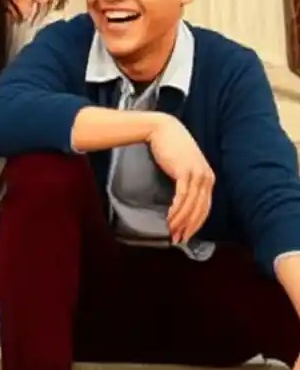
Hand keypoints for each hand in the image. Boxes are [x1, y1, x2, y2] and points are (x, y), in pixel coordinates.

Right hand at [147, 114, 214, 243]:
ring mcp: (197, 175)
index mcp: (208, 178)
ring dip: (181, 221)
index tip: (186, 235)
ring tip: (171, 232)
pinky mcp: (185, 172)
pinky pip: (182, 197)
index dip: (196, 224)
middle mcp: (206, 178)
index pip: (205, 207)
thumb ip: (185, 180)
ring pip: (191, 205)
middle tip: (179, 239)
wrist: (162, 129)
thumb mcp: (182, 166)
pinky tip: (169, 218)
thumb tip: (180, 200)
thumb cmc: (169, 147)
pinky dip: (176, 210)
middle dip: (190, 227)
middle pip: (200, 209)